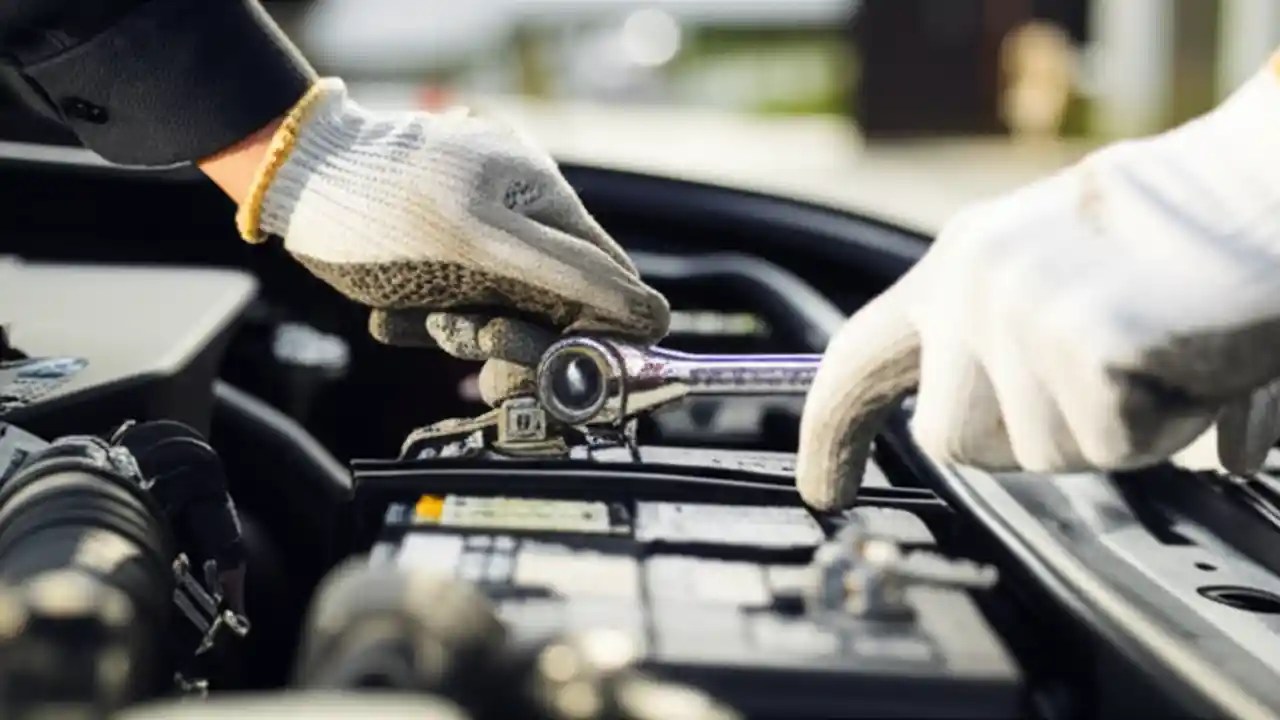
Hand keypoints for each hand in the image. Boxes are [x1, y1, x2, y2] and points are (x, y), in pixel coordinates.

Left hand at [233, 79, 668, 403]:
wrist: (295, 179)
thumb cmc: (379, 203)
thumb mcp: (481, 242)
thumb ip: (569, 276)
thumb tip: (650, 317)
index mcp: (550, 203)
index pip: (612, 287)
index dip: (595, 337)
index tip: (561, 370)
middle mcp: (529, 221)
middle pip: (560, 312)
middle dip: (515, 341)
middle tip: (468, 345)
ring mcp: (490, 239)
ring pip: (511, 320)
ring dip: (467, 334)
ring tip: (422, 320)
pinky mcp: (451, 259)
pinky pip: (465, 313)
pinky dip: (432, 323)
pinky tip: (398, 315)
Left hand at [795, 68, 1279, 510]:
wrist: (1274, 186)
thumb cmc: (1189, 239)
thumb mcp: (1072, 279)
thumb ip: (1030, 354)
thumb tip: (1052, 432)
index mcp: (962, 263)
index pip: (861, 360)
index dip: (833, 434)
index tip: (824, 487)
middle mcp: (971, 279)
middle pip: (956, 440)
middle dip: (1034, 436)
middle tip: (1110, 377)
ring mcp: (1017, 306)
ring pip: (1039, 453)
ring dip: (1112, 428)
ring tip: (1160, 349)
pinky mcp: (1079, 336)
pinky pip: (1108, 444)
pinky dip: (1162, 424)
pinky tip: (1186, 357)